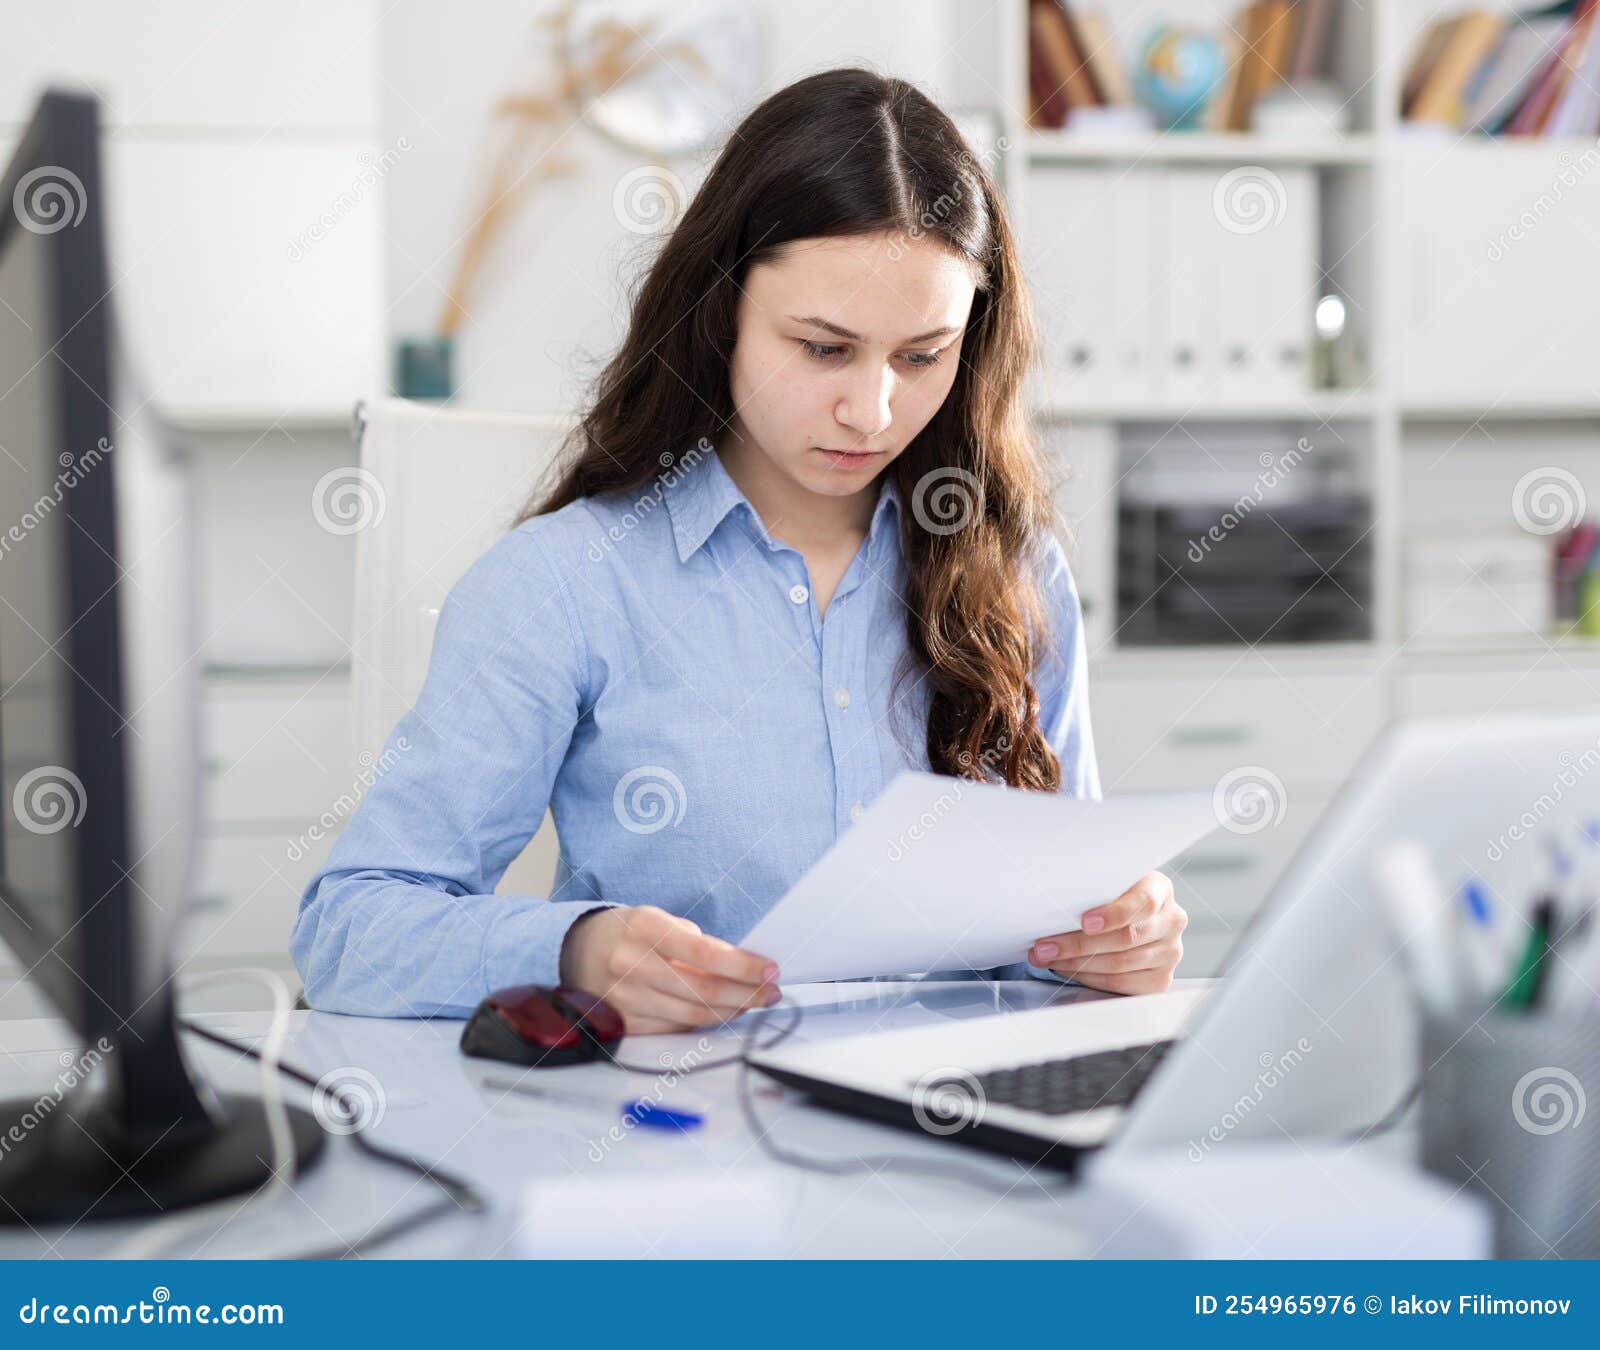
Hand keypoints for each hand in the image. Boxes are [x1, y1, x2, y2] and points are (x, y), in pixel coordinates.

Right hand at [558, 905, 780, 1034]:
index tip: (771, 971)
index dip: (743, 966)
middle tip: (772, 993)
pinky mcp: (625, 1023)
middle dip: (746, 994)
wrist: (576, 949)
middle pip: (702, 990)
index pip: (705, 953)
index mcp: (645, 930)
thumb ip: (696, 943)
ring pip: (692, 1014)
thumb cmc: (629, 932)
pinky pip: (675, 1027)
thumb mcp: (659, 920)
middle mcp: (632, 965)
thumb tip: (742, 969)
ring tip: (753, 1003)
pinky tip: (722, 1012)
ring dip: (731, 1011)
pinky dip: (703, 1021)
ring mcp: (626, 998)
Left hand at [1027, 871, 1186, 994]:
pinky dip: (1090, 978)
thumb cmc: (1112, 899)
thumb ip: (1093, 890)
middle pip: (1126, 938)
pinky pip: (1121, 984)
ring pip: (1120, 964)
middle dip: (1078, 944)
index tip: (1085, 922)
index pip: (1144, 901)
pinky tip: (1069, 970)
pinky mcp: (1161, 978)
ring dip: (1077, 964)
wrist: (1133, 919)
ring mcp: (1170, 952)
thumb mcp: (1109, 884)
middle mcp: (1172, 920)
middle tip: (1045, 946)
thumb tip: (1052, 908)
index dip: (1114, 914)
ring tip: (1049, 958)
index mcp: (1160, 889)